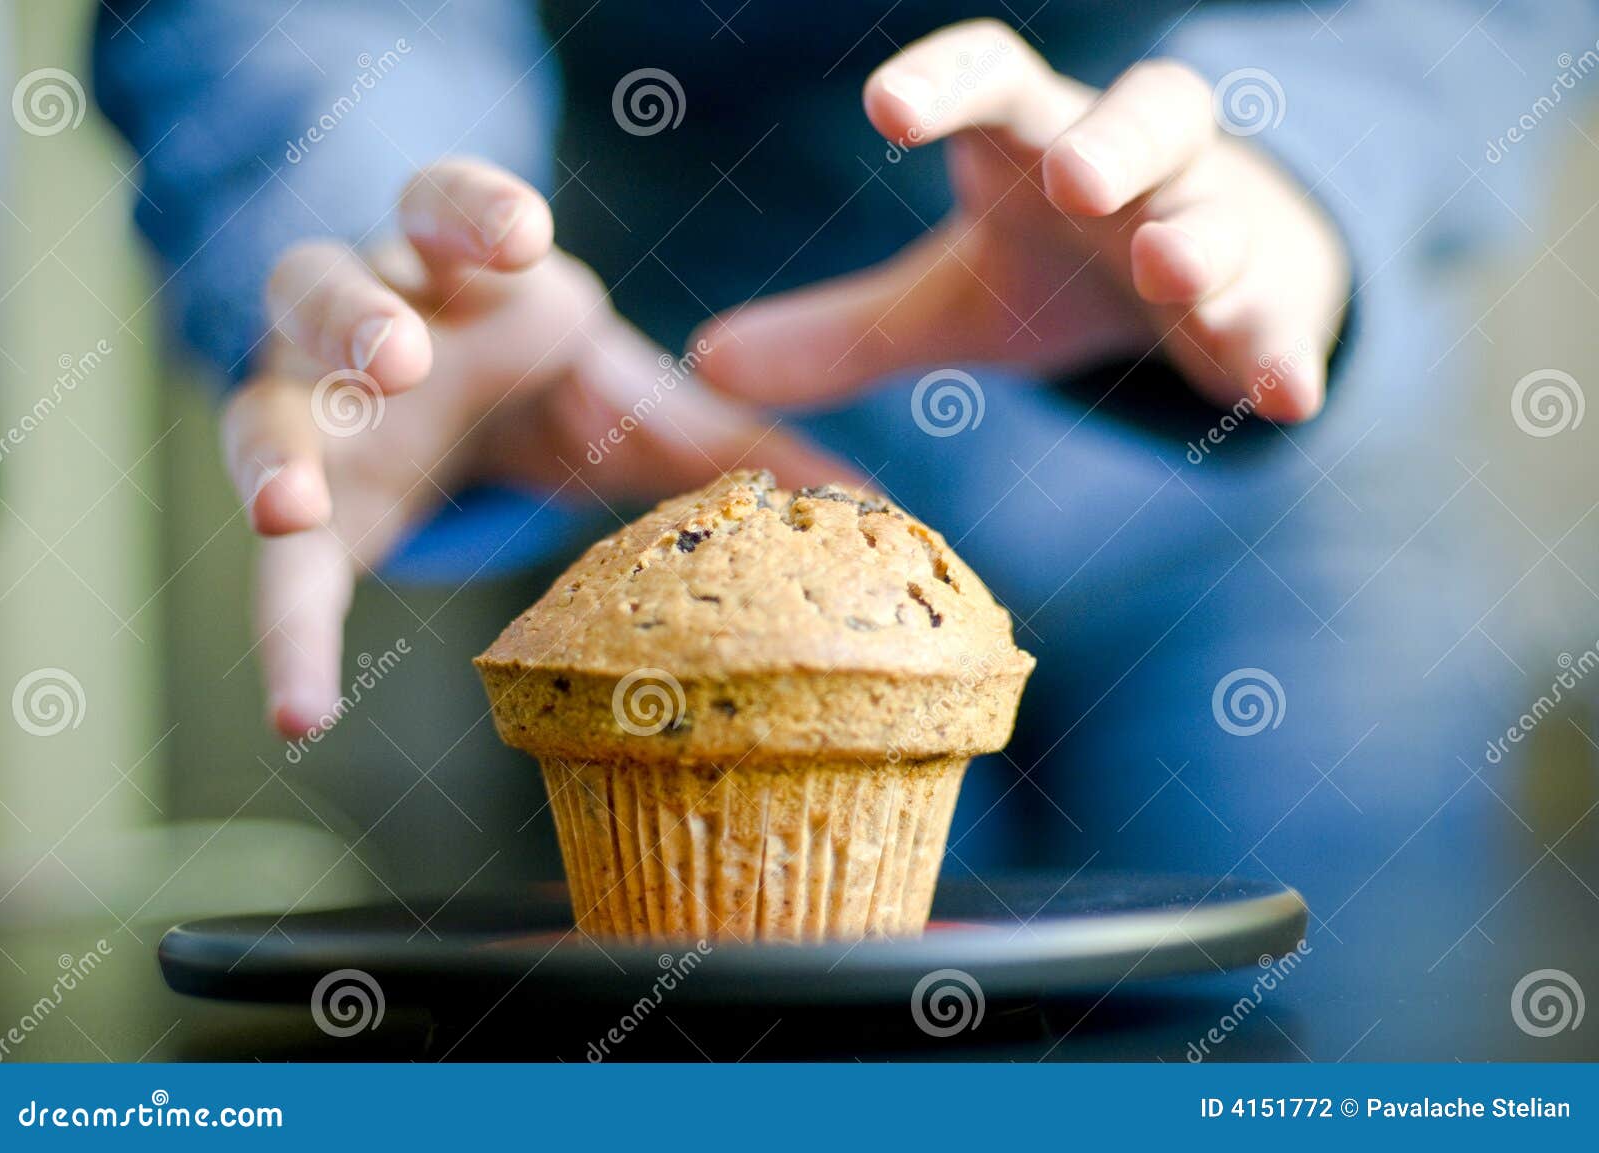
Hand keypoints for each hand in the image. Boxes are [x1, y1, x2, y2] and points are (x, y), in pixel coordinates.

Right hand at [223, 158, 841, 736]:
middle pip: (322, 285)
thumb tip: (874, 507)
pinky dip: (280, 632)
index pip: (443, 213)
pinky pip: (270, 567)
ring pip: (262, 395)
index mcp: (461, 276)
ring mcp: (311, 404)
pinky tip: (300, 711)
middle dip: (356, 318)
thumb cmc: (543, 386)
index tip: (519, 243)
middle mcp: (367, 323)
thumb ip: (736, 447)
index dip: (470, 215)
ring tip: (299, 504)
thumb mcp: (634, 406)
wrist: (452, 409)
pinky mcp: (297, 494)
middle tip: (401, 362)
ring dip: (279, 444)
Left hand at [692, 20, 1348, 422]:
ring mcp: (1211, 227)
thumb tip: (705, 365)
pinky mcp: (1266, 304)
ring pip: (1221, 210)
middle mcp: (1131, 168)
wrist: (1192, 285)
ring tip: (1177, 275)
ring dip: (1204, 240)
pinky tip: (1285, 399)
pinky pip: (1283, 320)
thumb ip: (840, 330)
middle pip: (1143, 115)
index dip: (945, 82)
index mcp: (1037, 143)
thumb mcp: (948, 299)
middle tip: (1074, 179)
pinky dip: (1285, 351)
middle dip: (1114, 143)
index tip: (884, 113)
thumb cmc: (1055, 269)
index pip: (994, 79)